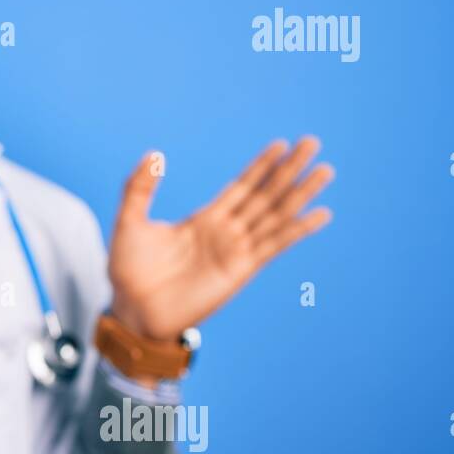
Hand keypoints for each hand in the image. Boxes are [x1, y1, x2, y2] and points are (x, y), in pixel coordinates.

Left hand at [108, 137, 333, 340]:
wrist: (133, 310)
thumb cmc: (128, 270)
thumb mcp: (130, 221)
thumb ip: (140, 188)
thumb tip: (153, 154)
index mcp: (204, 219)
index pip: (241, 186)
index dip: (260, 166)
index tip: (281, 144)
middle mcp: (226, 232)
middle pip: (265, 194)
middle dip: (288, 170)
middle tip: (312, 142)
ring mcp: (235, 250)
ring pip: (276, 215)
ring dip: (301, 193)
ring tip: (325, 170)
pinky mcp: (239, 270)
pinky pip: (274, 245)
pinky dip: (297, 229)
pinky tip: (320, 214)